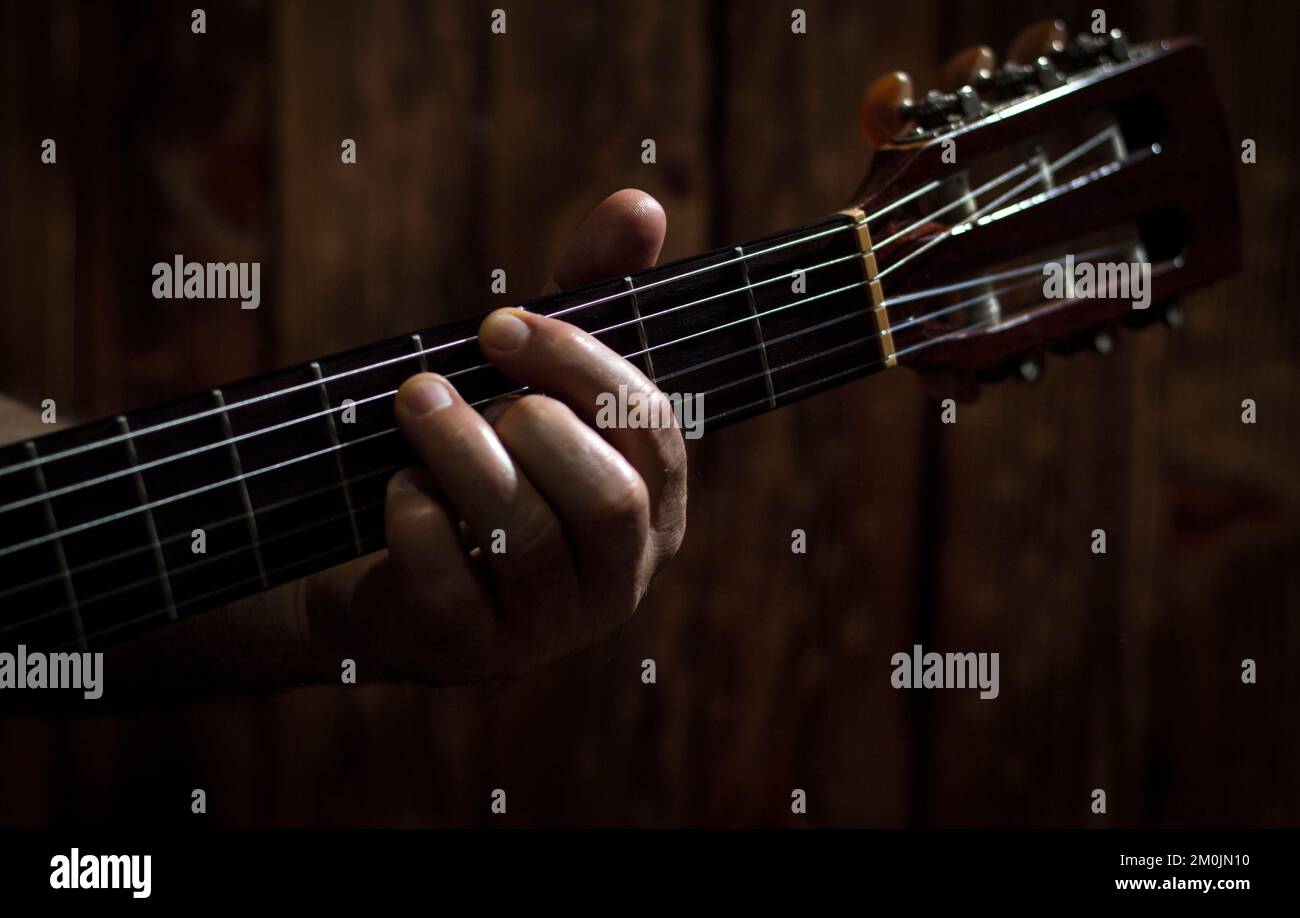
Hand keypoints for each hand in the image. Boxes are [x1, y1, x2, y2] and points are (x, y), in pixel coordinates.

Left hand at [306, 189, 686, 682]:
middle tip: (446, 377)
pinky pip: (450, 588)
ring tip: (413, 403)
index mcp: (653, 506)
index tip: (498, 321)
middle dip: (528, 422)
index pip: (652, 432)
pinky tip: (398, 490)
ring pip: (529, 541)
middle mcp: (618, 577)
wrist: (394, 573)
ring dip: (461, 455)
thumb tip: (643, 202)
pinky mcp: (471, 654)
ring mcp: (548, 627)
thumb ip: (590, 296)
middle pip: (608, 500)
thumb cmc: (486, 461)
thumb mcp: (535, 379)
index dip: (579, 366)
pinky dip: (415, 520)